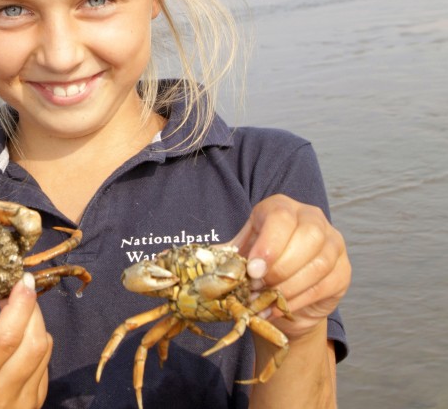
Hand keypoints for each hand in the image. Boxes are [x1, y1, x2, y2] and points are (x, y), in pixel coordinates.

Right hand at [0, 273, 51, 408]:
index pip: (5, 337)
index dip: (20, 305)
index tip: (21, 280)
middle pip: (32, 342)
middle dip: (31, 307)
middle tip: (22, 285)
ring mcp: (19, 405)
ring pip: (42, 351)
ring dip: (36, 322)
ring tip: (21, 305)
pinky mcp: (33, 406)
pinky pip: (44, 364)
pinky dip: (37, 341)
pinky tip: (22, 332)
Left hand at [229, 194, 350, 339]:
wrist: (281, 296)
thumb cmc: (255, 267)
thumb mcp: (236, 256)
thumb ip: (216, 255)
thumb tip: (174, 256)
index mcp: (280, 207)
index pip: (281, 217)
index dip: (268, 245)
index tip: (253, 271)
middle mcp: (311, 218)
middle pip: (307, 237)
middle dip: (279, 267)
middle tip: (257, 288)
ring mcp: (333, 243)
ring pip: (318, 263)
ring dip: (287, 286)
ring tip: (264, 300)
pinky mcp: (343, 270)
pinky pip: (324, 285)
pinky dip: (297, 300)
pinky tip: (276, 309)